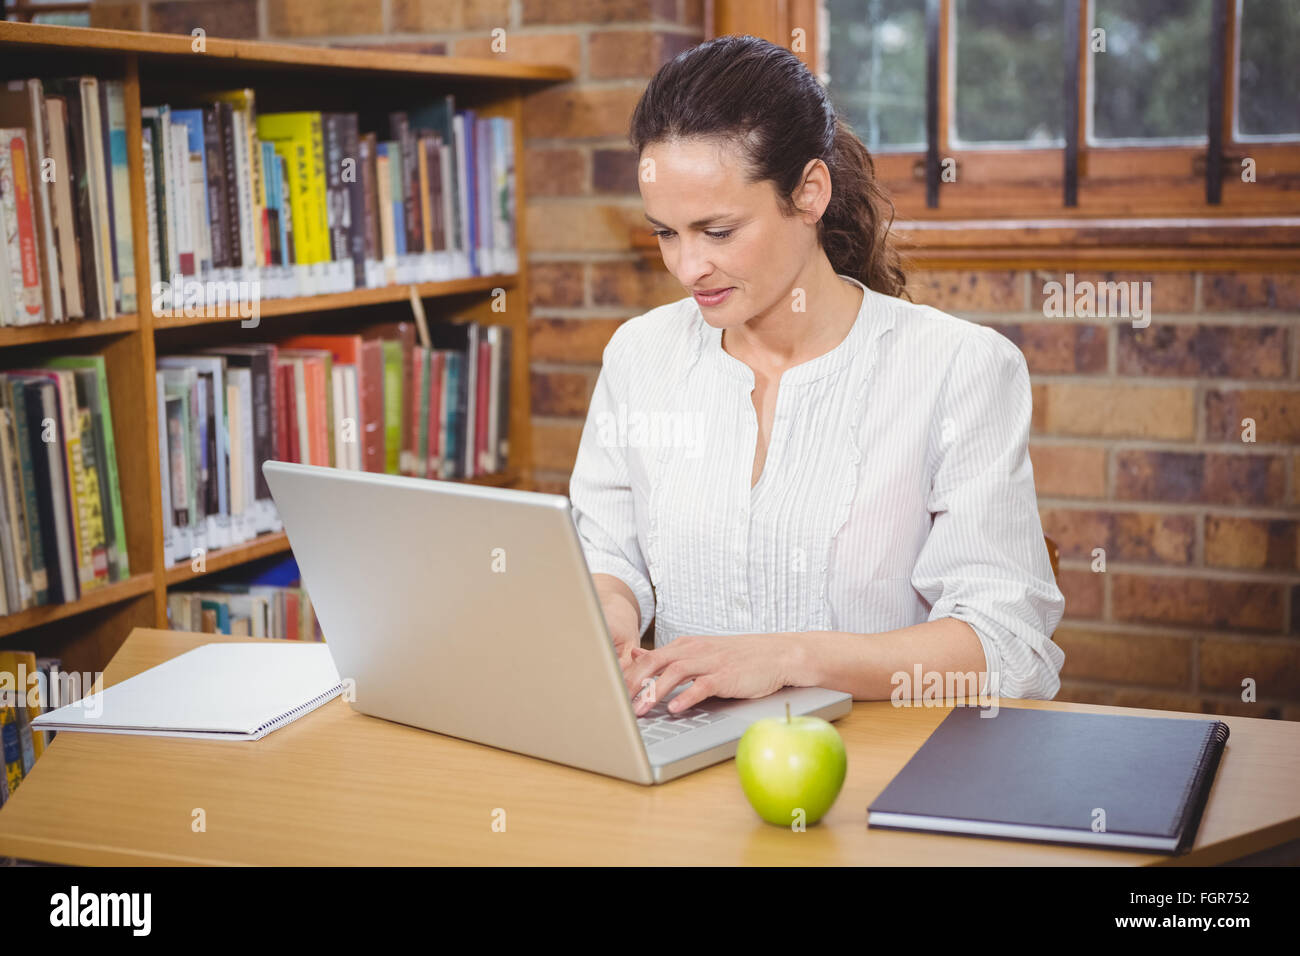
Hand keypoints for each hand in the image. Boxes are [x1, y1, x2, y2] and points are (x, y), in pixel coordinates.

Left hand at [622, 634, 803, 715]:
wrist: (777, 654)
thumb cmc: (738, 658)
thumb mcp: (700, 651)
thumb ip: (669, 656)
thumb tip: (636, 655)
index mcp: (686, 645)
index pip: (649, 658)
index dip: (628, 675)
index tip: (611, 690)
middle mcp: (694, 650)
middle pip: (655, 662)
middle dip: (634, 682)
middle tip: (617, 700)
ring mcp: (711, 662)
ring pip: (675, 672)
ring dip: (655, 691)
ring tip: (640, 709)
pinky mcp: (727, 675)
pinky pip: (703, 685)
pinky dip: (687, 696)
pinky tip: (675, 708)